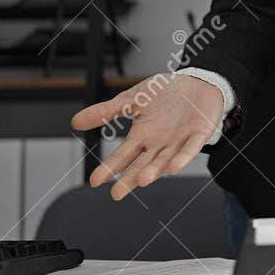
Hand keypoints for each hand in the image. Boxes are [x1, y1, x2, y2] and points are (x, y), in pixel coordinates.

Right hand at [70, 73, 222, 199]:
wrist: (196, 81)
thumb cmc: (165, 93)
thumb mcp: (132, 99)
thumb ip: (107, 111)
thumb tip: (75, 122)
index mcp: (142, 136)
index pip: (123, 156)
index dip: (110, 168)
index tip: (95, 181)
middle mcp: (159, 143)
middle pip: (142, 164)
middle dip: (130, 179)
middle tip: (116, 193)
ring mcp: (179, 141)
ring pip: (165, 160)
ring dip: (154, 170)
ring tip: (142, 180)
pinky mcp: (199, 134)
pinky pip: (190, 148)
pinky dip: (183, 157)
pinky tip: (175, 167)